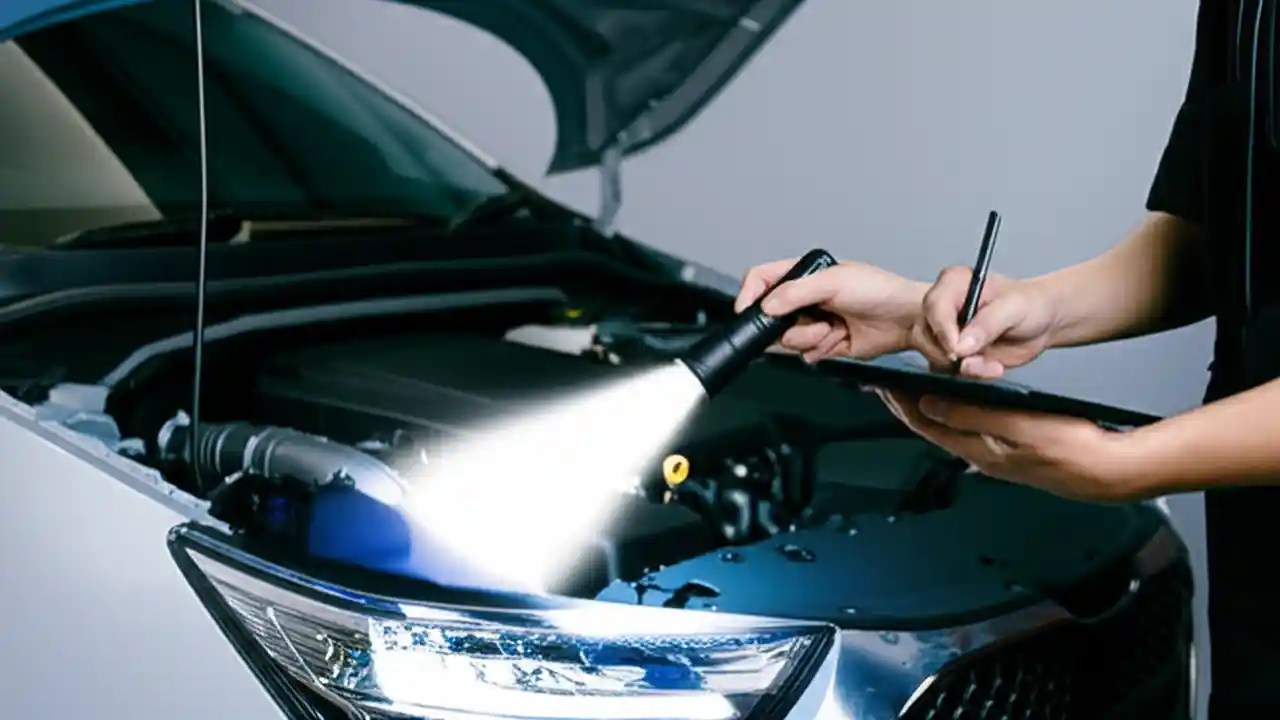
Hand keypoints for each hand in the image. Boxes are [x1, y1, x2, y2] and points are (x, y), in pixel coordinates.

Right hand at [735, 258, 927, 362]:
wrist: (906, 320)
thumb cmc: (878, 291)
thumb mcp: (835, 282)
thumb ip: (797, 292)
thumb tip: (767, 306)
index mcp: (804, 274)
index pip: (762, 280)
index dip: (750, 295)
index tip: (747, 312)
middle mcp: (804, 298)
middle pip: (771, 317)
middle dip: (792, 324)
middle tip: (815, 320)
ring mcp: (812, 322)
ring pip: (787, 339)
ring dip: (810, 338)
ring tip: (834, 329)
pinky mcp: (822, 343)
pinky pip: (804, 354)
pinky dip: (820, 349)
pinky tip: (840, 339)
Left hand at [877, 390, 1147, 502]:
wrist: (1111, 471)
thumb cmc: (1072, 448)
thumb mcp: (1017, 425)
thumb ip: (972, 416)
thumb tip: (931, 406)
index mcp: (978, 451)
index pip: (926, 425)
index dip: (901, 403)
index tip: (881, 384)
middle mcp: (981, 457)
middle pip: (933, 428)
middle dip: (907, 406)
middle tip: (885, 386)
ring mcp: (996, 456)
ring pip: (951, 430)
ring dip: (928, 409)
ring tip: (911, 390)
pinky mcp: (1011, 451)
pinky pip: (971, 431)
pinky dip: (954, 414)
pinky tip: (956, 404)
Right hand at [913, 267, 1061, 376]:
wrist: (1042, 323)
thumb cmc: (1030, 305)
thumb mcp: (1014, 308)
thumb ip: (987, 324)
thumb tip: (960, 346)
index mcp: (953, 283)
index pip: (933, 307)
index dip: (942, 332)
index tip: (957, 351)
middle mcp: (942, 306)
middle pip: (926, 335)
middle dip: (951, 355)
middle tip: (981, 361)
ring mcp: (944, 330)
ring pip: (934, 356)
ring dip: (963, 367)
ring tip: (992, 365)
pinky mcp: (950, 351)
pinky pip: (946, 370)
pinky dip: (968, 375)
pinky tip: (990, 367)